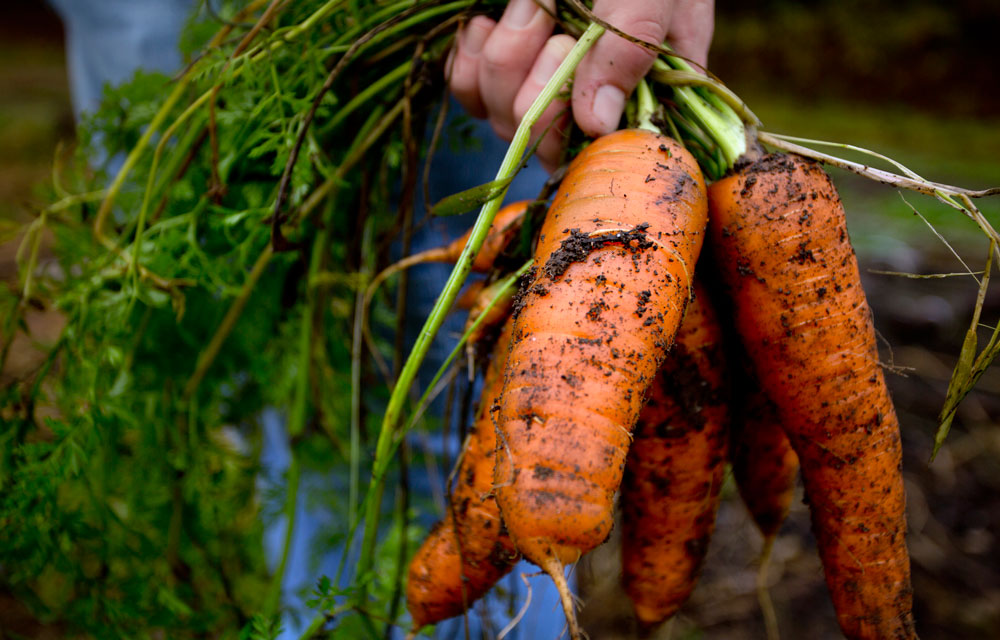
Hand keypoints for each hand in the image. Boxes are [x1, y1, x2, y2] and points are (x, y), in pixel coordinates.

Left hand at [447, 0, 714, 170]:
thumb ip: (632, 43)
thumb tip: (597, 125)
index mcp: (643, 95)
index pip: (594, 150)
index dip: (566, 120)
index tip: (566, 49)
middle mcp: (590, 104)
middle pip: (540, 138)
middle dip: (537, 76)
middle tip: (548, 8)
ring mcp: (540, 88)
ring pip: (500, 117)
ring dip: (507, 55)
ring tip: (531, 2)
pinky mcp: (499, 70)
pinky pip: (466, 92)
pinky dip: (470, 58)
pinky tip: (488, 22)